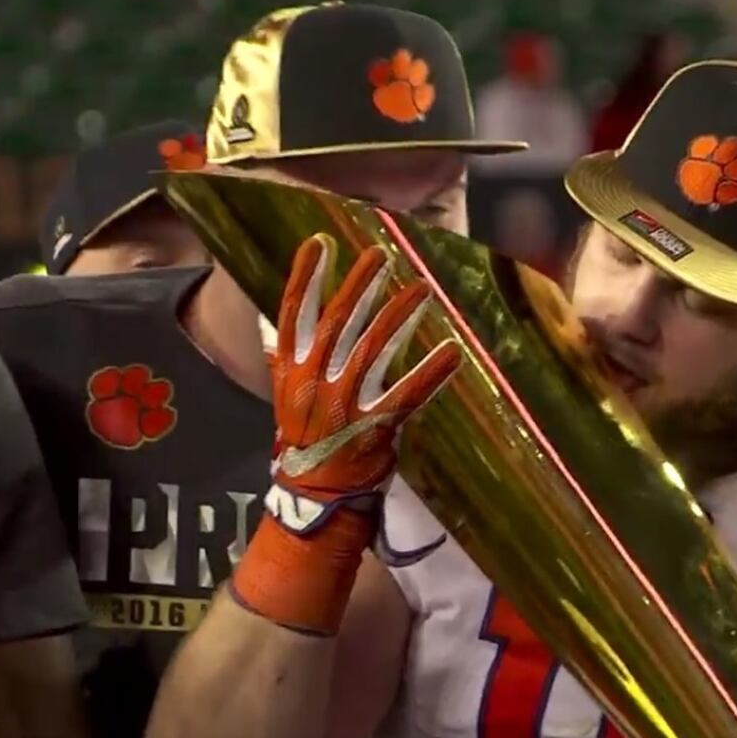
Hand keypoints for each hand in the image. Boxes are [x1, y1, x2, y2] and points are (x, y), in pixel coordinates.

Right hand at [266, 234, 461, 533]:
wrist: (314, 495)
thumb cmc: (306, 443)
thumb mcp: (286, 398)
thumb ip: (290, 362)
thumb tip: (282, 331)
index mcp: (289, 371)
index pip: (292, 314)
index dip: (305, 276)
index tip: (320, 242)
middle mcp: (313, 382)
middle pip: (336, 323)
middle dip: (359, 285)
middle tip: (380, 254)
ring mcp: (343, 405)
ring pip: (373, 350)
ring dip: (399, 315)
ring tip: (421, 288)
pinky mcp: (374, 426)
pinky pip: (408, 393)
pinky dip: (432, 371)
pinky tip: (454, 350)